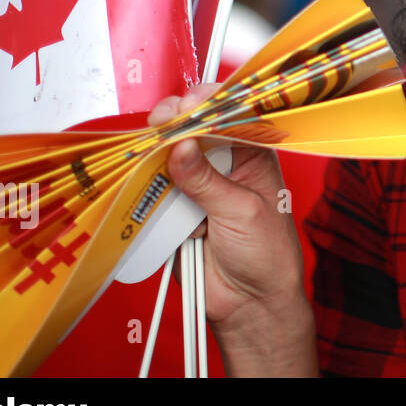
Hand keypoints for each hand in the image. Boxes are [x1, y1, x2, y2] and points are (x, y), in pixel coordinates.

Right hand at [148, 83, 317, 375]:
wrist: (249, 304)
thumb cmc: (266, 255)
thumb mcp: (241, 210)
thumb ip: (207, 180)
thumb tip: (180, 147)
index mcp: (253, 155)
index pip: (230, 116)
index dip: (210, 104)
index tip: (190, 101)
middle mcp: (223, 164)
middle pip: (192, 130)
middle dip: (175, 122)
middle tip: (161, 121)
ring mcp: (196, 185)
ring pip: (167, 156)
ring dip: (155, 151)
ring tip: (148, 148)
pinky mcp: (173, 209)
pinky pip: (152, 189)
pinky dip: (144, 183)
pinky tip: (139, 176)